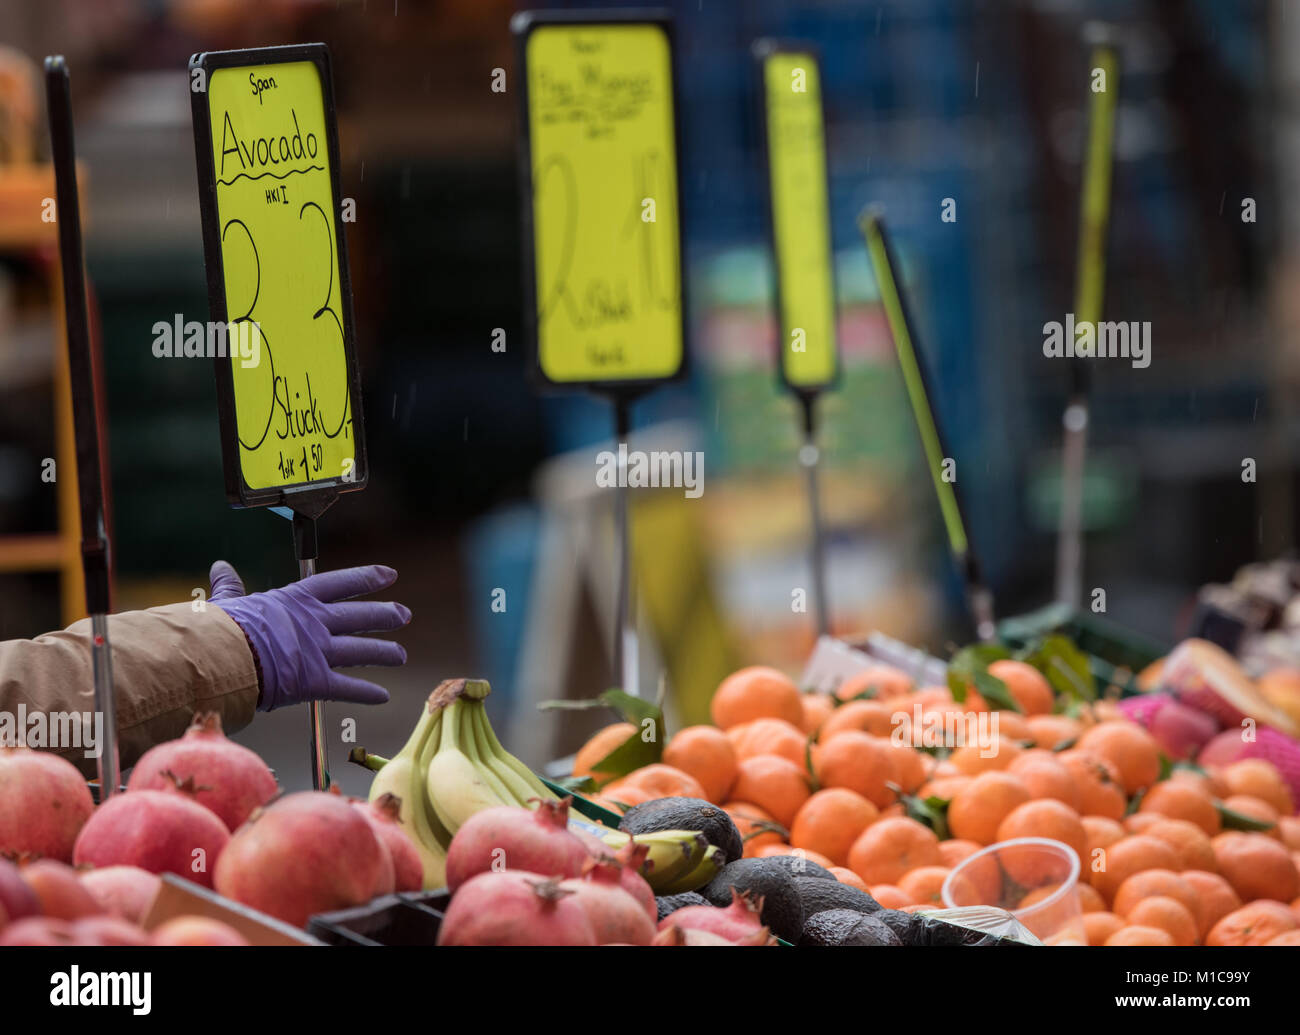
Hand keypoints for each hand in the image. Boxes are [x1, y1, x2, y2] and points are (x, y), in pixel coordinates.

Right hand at [207, 561, 409, 710]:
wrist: (219, 658)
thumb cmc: (220, 629)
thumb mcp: (229, 601)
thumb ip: (230, 586)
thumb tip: (219, 567)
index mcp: (297, 600)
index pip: (340, 583)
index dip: (367, 578)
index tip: (389, 575)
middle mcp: (315, 623)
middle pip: (359, 616)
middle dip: (385, 615)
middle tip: (404, 615)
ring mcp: (319, 651)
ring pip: (362, 650)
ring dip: (385, 653)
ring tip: (401, 655)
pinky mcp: (316, 681)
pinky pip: (348, 688)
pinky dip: (367, 693)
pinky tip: (383, 696)